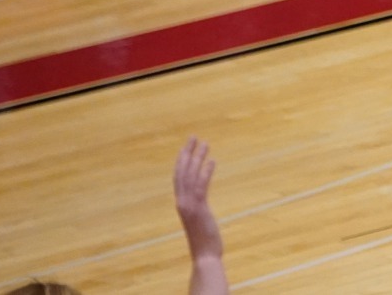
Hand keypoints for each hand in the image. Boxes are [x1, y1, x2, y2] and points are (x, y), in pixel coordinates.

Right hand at [174, 138, 223, 261]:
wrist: (204, 256)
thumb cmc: (205, 241)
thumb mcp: (200, 221)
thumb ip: (199, 210)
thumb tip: (202, 202)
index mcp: (182, 203)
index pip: (179, 177)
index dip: (182, 161)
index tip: (187, 147)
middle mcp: (182, 202)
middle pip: (182, 172)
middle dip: (187, 153)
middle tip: (193, 137)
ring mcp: (188, 205)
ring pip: (190, 176)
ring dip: (197, 158)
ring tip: (204, 143)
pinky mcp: (198, 209)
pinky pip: (201, 186)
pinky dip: (206, 172)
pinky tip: (212, 161)